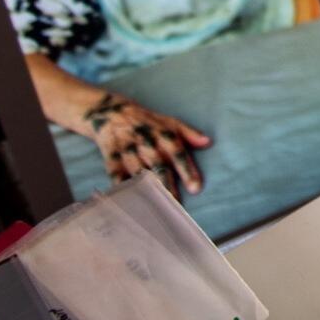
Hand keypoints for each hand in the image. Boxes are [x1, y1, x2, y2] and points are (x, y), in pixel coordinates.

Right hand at [80, 93, 209, 195]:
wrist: (111, 113)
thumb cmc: (148, 122)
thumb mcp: (170, 122)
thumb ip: (189, 133)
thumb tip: (208, 142)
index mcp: (163, 133)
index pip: (178, 152)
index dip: (187, 170)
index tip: (196, 188)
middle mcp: (146, 142)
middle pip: (158, 165)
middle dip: (167, 184)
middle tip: (176, 204)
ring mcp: (127, 150)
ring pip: (138, 171)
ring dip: (147, 188)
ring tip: (156, 207)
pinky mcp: (111, 158)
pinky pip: (115, 174)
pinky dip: (121, 187)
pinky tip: (128, 202)